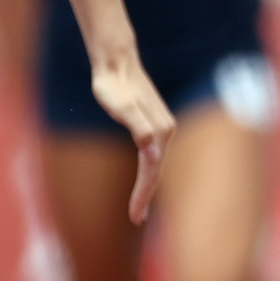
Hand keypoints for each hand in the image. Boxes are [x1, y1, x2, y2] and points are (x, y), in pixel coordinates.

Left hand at [89, 54, 175, 220]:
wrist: (116, 61)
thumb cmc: (114, 84)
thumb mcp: (122, 106)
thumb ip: (138, 126)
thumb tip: (151, 149)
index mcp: (160, 131)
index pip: (152, 171)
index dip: (143, 194)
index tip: (134, 216)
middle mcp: (165, 131)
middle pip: (156, 171)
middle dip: (146, 196)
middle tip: (136, 219)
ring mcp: (161, 128)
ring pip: (155, 164)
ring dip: (148, 186)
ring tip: (138, 208)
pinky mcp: (153, 125)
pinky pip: (152, 156)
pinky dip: (147, 172)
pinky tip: (142, 180)